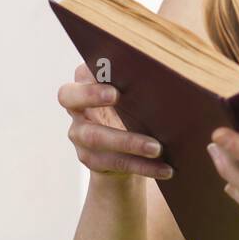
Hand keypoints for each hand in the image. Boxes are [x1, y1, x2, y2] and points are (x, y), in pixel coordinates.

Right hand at [58, 63, 172, 179]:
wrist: (129, 149)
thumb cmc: (136, 109)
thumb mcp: (137, 94)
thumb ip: (140, 82)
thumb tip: (169, 77)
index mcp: (86, 82)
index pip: (79, 71)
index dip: (91, 70)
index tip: (111, 77)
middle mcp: (77, 107)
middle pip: (70, 97)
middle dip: (92, 95)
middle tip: (116, 95)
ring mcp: (80, 134)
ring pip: (96, 136)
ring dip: (128, 142)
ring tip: (156, 148)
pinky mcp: (92, 158)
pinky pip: (115, 162)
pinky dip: (143, 166)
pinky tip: (165, 168)